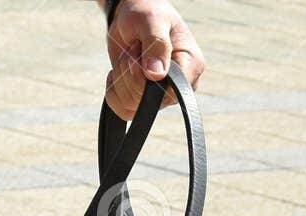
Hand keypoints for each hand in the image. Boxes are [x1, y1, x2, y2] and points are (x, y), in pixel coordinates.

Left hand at [105, 0, 205, 118]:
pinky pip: (122, 111)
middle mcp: (177, 86)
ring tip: (130, 56)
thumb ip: (156, 44)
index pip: (172, 91)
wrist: (132, 19)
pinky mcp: (141, 102)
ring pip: (131, 106)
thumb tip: (156, 75)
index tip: (141, 51)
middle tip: (136, 47)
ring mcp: (159, 97)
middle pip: (146, 100)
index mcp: (191, 65)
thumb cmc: (148, 13)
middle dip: (131, 71)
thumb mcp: (152, 21)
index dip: (147, 79)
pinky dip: (113, 90)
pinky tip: (119, 72)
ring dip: (121, 78)